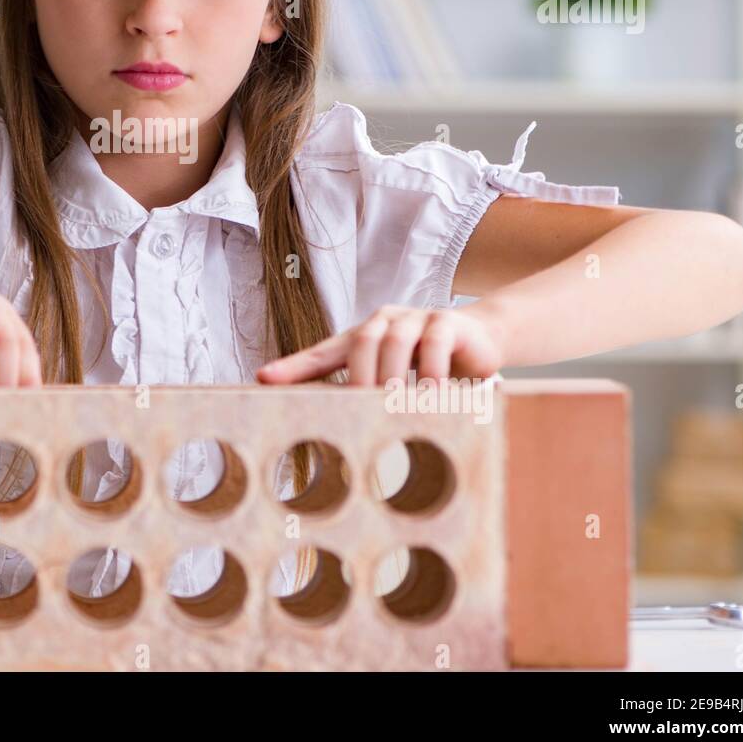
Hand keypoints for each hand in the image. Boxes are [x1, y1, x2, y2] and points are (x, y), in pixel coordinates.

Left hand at [255, 303, 505, 386]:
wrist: (478, 338)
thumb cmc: (425, 361)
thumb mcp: (394, 377)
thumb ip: (365, 392)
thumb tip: (329, 423)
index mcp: (362, 336)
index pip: (322, 352)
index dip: (294, 366)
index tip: (264, 380)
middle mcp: (383, 321)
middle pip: (360, 343)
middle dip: (358, 377)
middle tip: (361, 406)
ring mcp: (414, 318)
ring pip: (395, 341)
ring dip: (394, 375)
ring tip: (396, 405)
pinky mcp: (447, 322)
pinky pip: (434, 343)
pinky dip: (431, 370)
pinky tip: (432, 395)